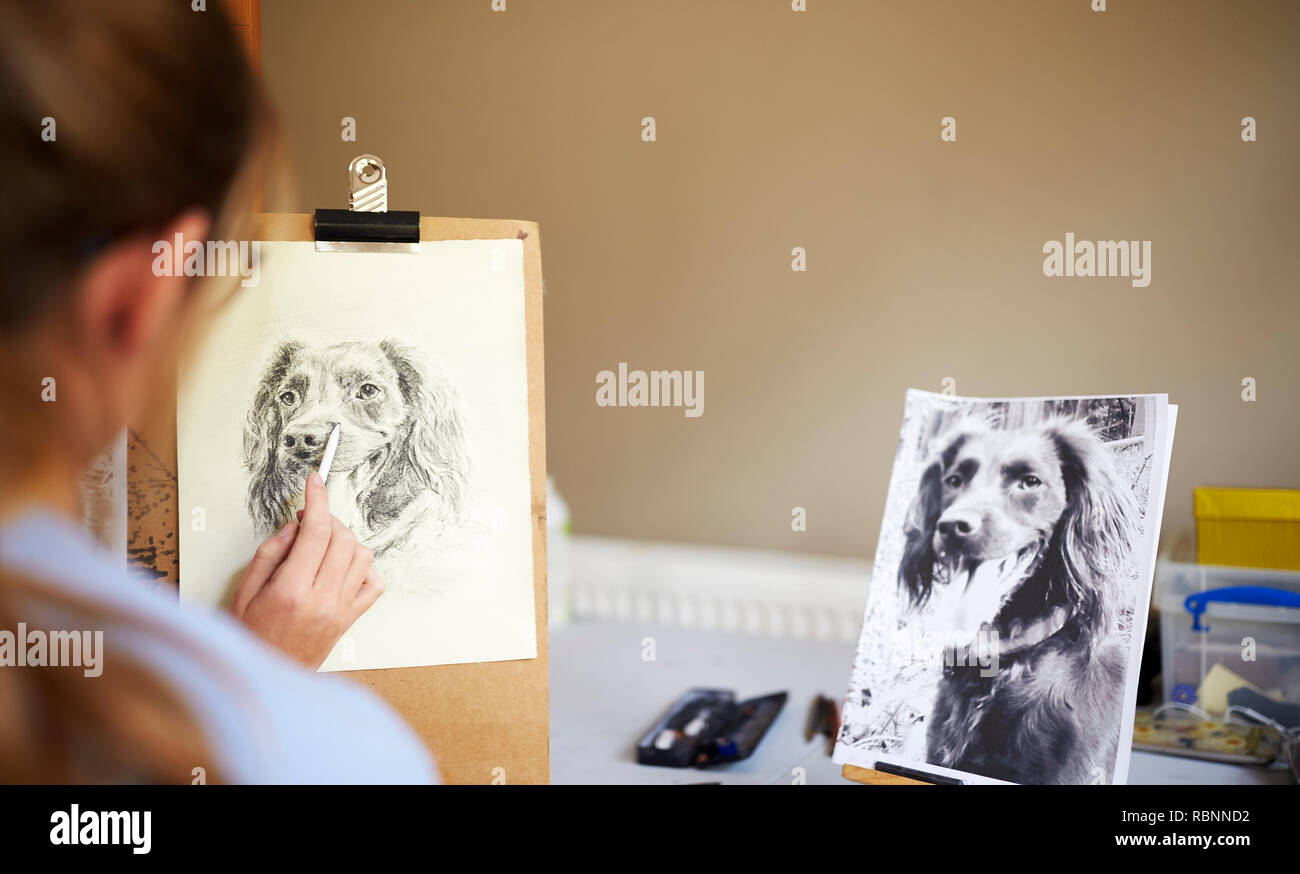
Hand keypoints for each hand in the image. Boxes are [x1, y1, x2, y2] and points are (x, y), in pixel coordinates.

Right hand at [230, 473, 385, 667]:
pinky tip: (340, 569)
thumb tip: (295, 526)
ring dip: (345, 541)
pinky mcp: (351, 620)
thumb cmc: (249, 638)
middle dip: (328, 520)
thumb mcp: (245, 592)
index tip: (315, 482)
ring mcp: (341, 611)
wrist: (267, 680)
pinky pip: (374, 584)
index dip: (318, 500)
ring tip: (321, 546)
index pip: (316, 532)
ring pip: (362, 556)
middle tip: (309, 522)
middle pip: (343, 539)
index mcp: (291, 590)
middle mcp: (322, 599)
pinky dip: (363, 568)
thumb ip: (270, 553)